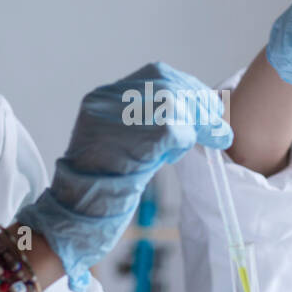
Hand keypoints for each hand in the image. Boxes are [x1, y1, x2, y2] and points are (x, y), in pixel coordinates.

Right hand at [16, 62, 230, 291]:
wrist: (74, 216)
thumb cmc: (100, 188)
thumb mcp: (122, 144)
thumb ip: (148, 124)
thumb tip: (194, 115)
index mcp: (103, 99)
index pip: (156, 75)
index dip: (187, 87)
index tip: (206, 105)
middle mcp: (106, 102)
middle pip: (167, 85)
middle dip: (199, 102)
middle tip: (217, 124)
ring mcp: (114, 119)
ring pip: (172, 103)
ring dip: (197, 122)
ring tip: (206, 140)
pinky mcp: (130, 140)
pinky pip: (173, 129)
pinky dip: (186, 139)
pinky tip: (177, 155)